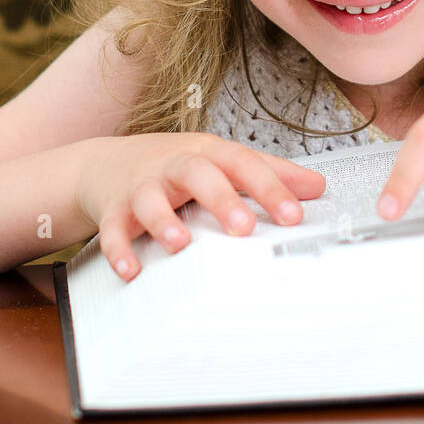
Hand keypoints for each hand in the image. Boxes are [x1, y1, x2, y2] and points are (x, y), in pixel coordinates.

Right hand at [76, 132, 325, 280]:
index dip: (269, 187)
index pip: (243, 164)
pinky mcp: (114, 209)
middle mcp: (175, 166)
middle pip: (198, 173)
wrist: (105, 164)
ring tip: (180, 245)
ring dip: (163, 221)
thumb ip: (269, 173)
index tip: (294, 215)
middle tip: (243, 228)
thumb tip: (318, 187)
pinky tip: (132, 270)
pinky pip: (113, 228)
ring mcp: (142, 186)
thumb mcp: (222, 161)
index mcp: (209, 153)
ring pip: (150, 198)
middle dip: (220, 199)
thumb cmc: (176, 165)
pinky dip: (119, 249)